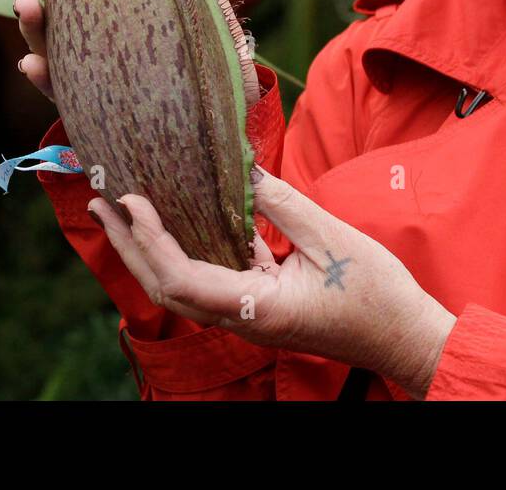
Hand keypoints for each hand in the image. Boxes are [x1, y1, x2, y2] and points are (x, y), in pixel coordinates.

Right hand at [6, 0, 215, 102]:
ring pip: (42, 28)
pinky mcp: (86, 96)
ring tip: (27, 3)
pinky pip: (56, 85)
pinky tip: (34, 63)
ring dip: (28, 14)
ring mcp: (81, 52)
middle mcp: (87, 11)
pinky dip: (42, 73)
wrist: (223, 110)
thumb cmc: (210, 44)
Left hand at [89, 168, 457, 398]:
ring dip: (149, 249)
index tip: (133, 200)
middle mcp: (241, 318)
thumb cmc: (377, 294)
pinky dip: (183, 250)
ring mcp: (247, 314)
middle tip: (101, 201)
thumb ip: (282, 204)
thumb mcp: (331, 238)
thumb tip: (242, 170)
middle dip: (130, 244)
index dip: (150, 240)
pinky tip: (176, 222)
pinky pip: (208, 278)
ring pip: (181, 286)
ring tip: (123, 210)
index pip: (181, 279)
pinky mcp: (258, 303)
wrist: (403, 336)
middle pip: (166, 287)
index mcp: (255, 308)